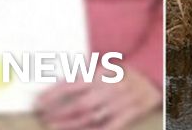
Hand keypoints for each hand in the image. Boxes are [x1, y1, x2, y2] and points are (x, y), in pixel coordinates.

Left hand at [35, 66, 160, 129]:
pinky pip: (108, 127)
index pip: (72, 85)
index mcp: (102, 75)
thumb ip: (85, 74)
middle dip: (57, 111)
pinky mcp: (127, 115)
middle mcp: (108, 89)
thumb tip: (59, 81)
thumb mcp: (105, 67)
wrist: (153, 78)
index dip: (52, 94)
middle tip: (43, 116)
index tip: (38, 101)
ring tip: (53, 125)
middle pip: (78, 104)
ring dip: (69, 123)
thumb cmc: (125, 74)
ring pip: (89, 118)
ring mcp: (118, 104)